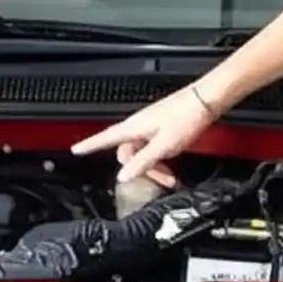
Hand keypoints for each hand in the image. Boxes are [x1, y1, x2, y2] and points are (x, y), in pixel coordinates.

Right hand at [70, 86, 221, 185]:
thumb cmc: (185, 117)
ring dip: (154, 167)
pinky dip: (160, 159)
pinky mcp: (161, 126)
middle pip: (128, 153)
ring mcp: (150, 126)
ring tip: (170, 177)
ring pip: (142, 152)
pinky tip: (171, 164)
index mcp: (133, 128)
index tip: (76, 149)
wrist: (206, 101)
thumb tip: (123, 176)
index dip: (89, 145)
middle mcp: (138, 125)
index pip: (105, 138)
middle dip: (140, 170)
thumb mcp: (163, 146)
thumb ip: (142, 162)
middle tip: (159, 180)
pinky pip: (152, 147)